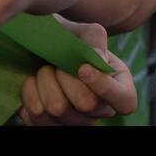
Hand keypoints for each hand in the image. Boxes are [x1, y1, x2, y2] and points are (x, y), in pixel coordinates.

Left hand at [17, 16, 137, 124]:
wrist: (39, 48)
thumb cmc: (68, 39)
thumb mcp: (83, 31)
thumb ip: (94, 37)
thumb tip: (98, 58)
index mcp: (118, 86)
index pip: (125, 101)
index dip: (105, 88)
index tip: (82, 68)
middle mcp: (100, 109)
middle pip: (86, 106)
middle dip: (65, 78)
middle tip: (56, 63)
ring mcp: (76, 122)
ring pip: (58, 111)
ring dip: (44, 84)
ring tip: (43, 70)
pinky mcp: (51, 125)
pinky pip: (37, 119)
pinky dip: (30, 96)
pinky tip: (31, 82)